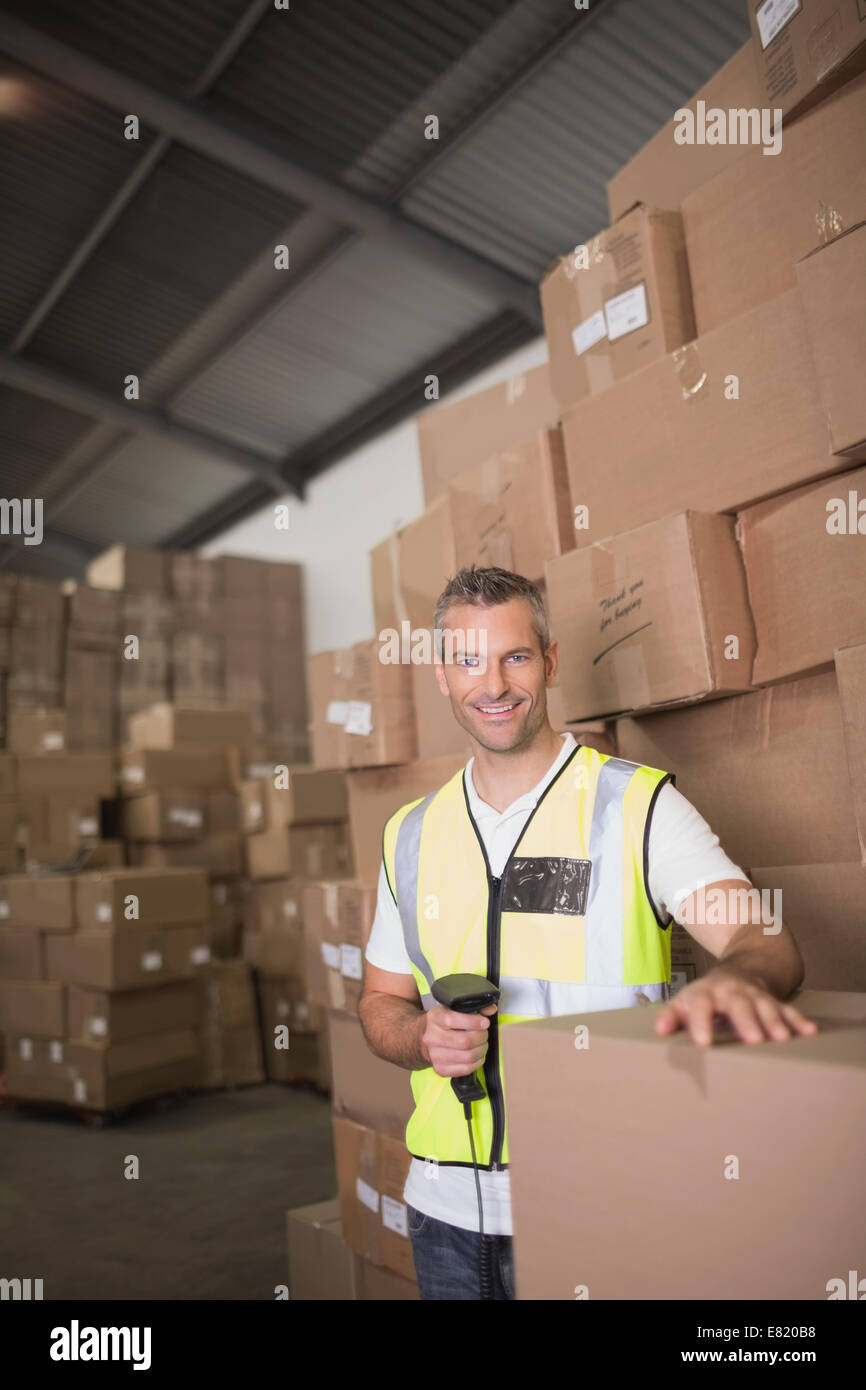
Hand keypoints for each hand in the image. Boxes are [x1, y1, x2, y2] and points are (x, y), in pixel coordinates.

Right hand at [420, 1003, 497, 1076]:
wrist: (424, 1038)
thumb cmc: (443, 1023)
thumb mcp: (453, 1009)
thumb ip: (473, 1007)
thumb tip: (490, 1009)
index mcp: (434, 1019)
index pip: (454, 1020)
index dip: (474, 1022)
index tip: (485, 1022)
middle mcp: (432, 1037)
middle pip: (464, 1041)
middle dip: (481, 1037)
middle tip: (484, 1034)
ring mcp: (434, 1055)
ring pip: (467, 1057)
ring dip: (481, 1050)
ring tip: (482, 1044)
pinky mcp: (440, 1069)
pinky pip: (465, 1069)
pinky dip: (477, 1062)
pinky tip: (477, 1055)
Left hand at [654, 969, 818, 1046]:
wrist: (740, 969)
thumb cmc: (708, 995)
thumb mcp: (686, 1000)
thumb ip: (672, 1015)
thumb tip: (659, 1031)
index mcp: (707, 993)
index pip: (701, 1006)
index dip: (701, 1022)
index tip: (702, 1043)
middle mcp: (732, 992)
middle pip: (739, 1005)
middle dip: (747, 1021)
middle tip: (753, 1040)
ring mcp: (756, 995)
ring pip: (766, 1006)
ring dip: (774, 1021)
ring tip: (782, 1038)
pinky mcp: (775, 1000)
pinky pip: (788, 1010)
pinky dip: (798, 1020)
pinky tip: (809, 1031)